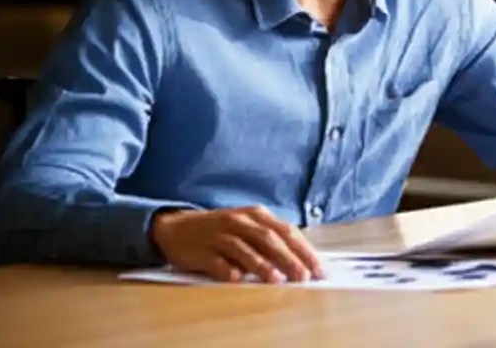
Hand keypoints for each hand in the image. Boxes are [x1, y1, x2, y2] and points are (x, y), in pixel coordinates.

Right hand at [150, 205, 324, 283]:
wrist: (177, 228)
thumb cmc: (221, 231)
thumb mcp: (248, 228)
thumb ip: (271, 241)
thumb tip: (301, 262)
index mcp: (256, 215)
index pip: (286, 231)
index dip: (304, 250)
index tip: (318, 268)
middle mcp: (239, 221)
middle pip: (269, 239)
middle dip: (289, 258)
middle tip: (303, 276)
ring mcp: (219, 235)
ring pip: (244, 248)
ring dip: (261, 265)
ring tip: (276, 280)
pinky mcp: (201, 250)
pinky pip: (215, 260)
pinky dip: (226, 269)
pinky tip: (236, 279)